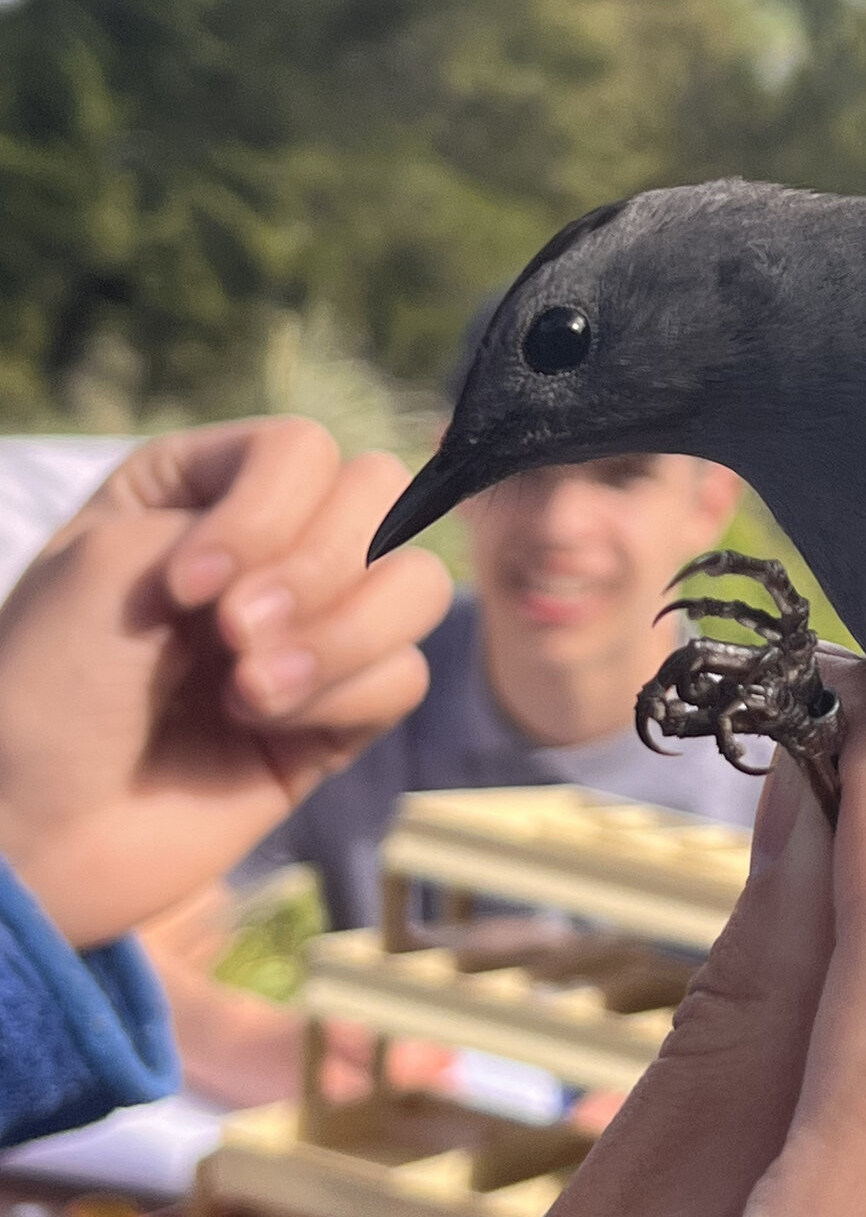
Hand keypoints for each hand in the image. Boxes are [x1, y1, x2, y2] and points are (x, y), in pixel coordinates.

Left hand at [0, 417, 450, 946]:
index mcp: (206, 486)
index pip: (304, 449)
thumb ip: (246, 520)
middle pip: (381, 500)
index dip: (264, 514)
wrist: (38, 827)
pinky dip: (340, 701)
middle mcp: (274, 542)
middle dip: (315, 572)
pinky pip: (404, 675)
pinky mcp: (346, 708)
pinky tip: (262, 730)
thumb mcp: (116, 557)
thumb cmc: (51, 684)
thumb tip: (372, 567)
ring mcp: (317, 624)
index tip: (184, 588)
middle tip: (231, 637)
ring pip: (416, 585)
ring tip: (251, 692)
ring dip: (341, 638)